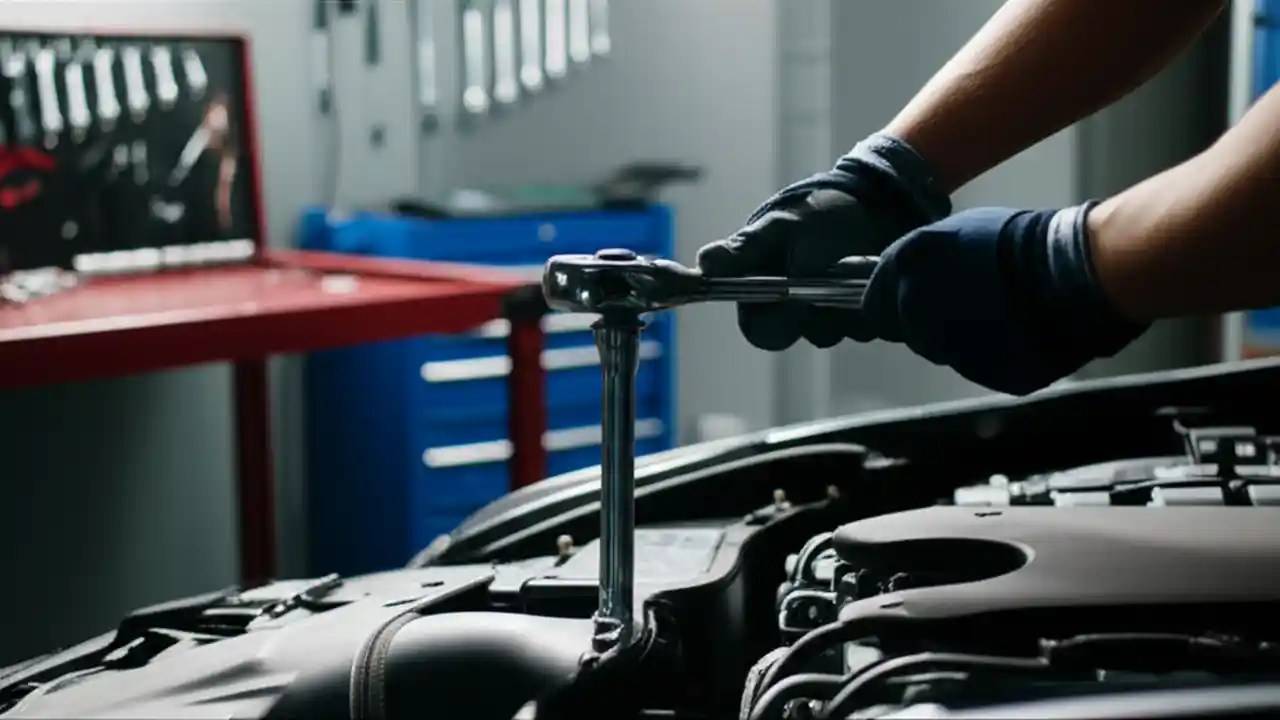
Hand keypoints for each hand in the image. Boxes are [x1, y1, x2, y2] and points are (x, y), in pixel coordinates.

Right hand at [696, 133, 950, 350]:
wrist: (872, 203)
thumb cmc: (818, 212)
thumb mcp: (783, 226)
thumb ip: (746, 250)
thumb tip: (703, 263)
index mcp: (759, 289)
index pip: (758, 327)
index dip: (777, 321)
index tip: (798, 299)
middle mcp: (788, 307)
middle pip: (801, 334)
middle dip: (821, 311)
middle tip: (834, 279)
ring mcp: (824, 312)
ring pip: (833, 332)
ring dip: (847, 304)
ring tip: (857, 266)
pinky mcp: (854, 314)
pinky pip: (863, 327)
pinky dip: (869, 303)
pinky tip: (871, 274)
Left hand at [862, 204, 1149, 395]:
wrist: (1071, 271)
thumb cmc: (1017, 241)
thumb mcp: (955, 233)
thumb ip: (920, 260)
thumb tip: (905, 278)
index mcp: (905, 272)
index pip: (874, 304)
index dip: (889, 303)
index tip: (903, 303)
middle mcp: (916, 313)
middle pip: (908, 330)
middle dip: (926, 320)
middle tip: (965, 303)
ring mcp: (948, 348)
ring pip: (941, 350)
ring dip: (958, 337)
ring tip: (997, 313)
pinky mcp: (982, 373)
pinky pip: (977, 365)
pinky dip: (990, 353)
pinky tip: (1015, 330)